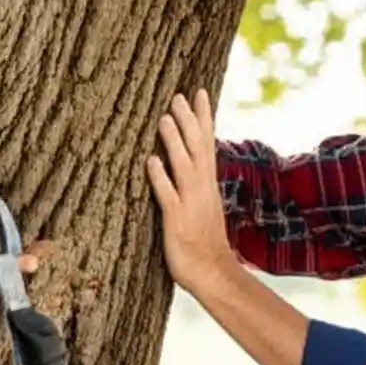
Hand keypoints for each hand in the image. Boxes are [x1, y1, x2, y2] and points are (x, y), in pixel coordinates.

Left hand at [146, 89, 236, 290]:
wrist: (213, 272)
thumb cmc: (204, 241)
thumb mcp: (203, 205)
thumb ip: (195, 182)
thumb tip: (188, 161)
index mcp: (207, 183)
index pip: (207, 143)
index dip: (204, 117)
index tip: (200, 92)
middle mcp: (201, 188)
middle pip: (197, 148)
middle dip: (188, 120)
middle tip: (177, 96)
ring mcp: (190, 203)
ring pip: (183, 165)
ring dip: (174, 141)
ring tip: (164, 117)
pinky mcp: (177, 220)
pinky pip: (168, 195)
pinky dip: (160, 177)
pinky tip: (151, 161)